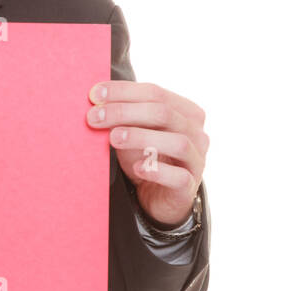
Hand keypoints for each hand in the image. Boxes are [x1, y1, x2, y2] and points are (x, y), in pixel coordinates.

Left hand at [87, 81, 208, 226]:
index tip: (94, 94)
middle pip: (163, 113)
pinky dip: (157, 171)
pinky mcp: (189, 187)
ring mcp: (196, 160)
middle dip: (124, 112)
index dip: (123, 91)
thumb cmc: (146, 159)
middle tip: (94, 117)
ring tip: (113, 138)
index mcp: (185, 112)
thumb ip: (123, 117)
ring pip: (176, 142)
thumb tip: (94, 100)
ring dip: (141, 137)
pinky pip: (178, 177)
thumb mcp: (134, 133)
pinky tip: (137, 168)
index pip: (155, 92)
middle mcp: (195, 133)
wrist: (159, 199)